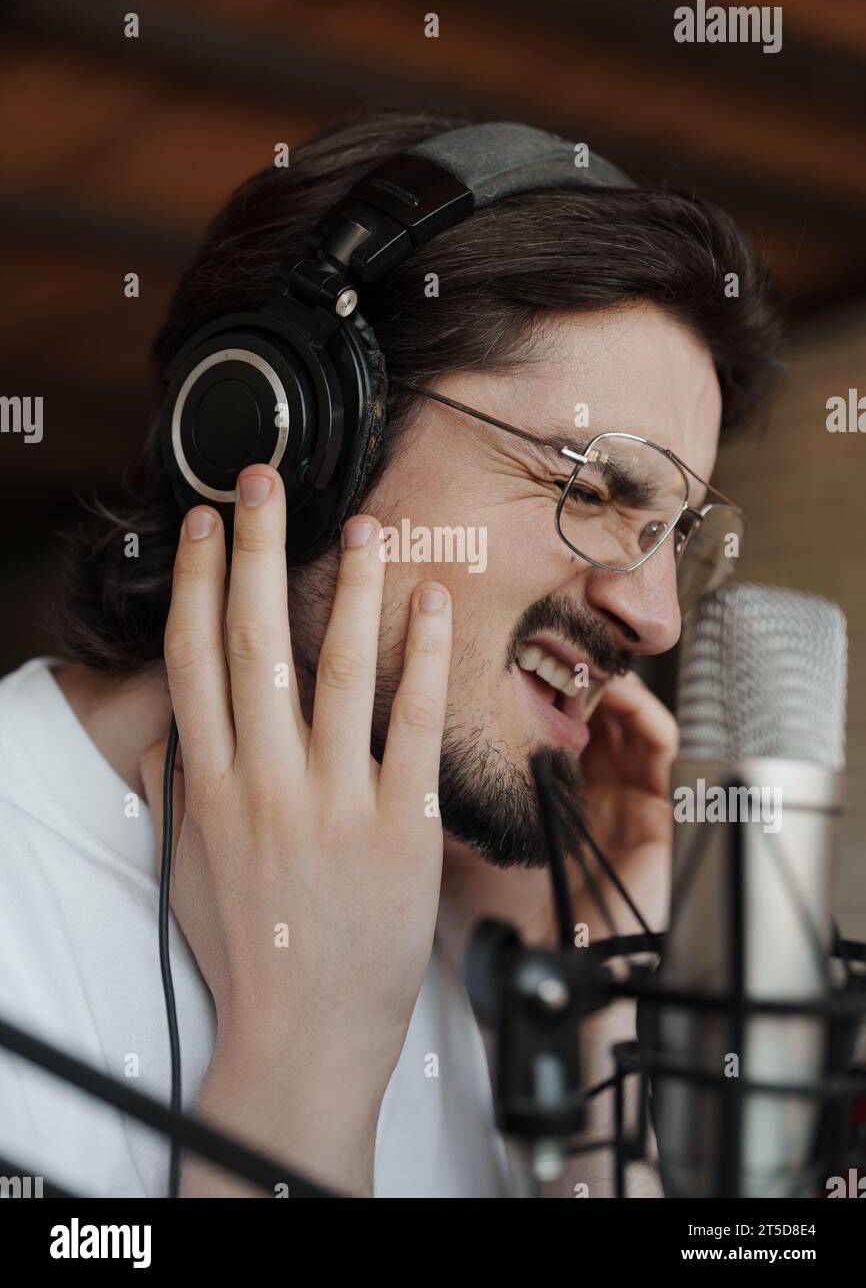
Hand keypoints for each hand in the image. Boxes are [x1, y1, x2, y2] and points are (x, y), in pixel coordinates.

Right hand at [139, 464, 451, 1193]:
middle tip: (262, 481)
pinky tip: (428, 604)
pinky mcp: (398, 824)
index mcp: (211, 784)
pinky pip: (413, 723)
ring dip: (346, 585)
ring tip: (362, 522)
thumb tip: (174, 725)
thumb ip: (182, 787)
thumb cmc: (253, 949)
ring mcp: (333, 798)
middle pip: (253, 640)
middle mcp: (265, 779)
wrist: (305, 1032)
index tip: (202, 524)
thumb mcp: (192, 864)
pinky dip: (422, 658)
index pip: (193, 658)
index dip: (194, 580)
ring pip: (336, 667)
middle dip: (254, 549)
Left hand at [438, 671, 675, 960]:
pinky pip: (661, 743)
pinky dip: (643, 706)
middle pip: (583, 710)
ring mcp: (617, 800)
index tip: (500, 649)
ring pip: (622, 715)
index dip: (525, 681)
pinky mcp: (653, 812)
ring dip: (604, 681)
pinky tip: (615, 693)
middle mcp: (579, 792)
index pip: (538, 719)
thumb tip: (384, 730)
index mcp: (533, 794)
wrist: (537, 974)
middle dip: (565, 670)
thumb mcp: (441, 839)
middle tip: (541, 642)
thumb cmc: (489, 922)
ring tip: (578, 660)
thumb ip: (426, 788)